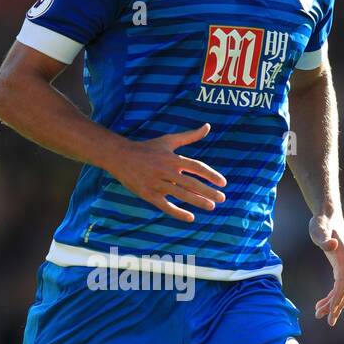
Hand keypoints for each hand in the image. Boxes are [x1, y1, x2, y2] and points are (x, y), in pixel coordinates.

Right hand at [109, 123, 226, 222]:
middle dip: (208, 192)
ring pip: (181, 195)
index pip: (197, 167)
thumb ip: (190, 136)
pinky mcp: (149, 194)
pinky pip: (165, 206)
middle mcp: (166, 171)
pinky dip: (178, 213)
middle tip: (222, 198)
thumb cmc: (147, 148)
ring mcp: (157, 184)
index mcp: (173, 158)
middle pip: (192, 183)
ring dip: (197, 202)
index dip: (211, 175)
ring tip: (212, 206)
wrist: (121, 157)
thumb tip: (208, 126)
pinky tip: (190, 218)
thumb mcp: (169, 140)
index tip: (223, 183)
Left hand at [310, 213, 343, 325]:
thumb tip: (331, 245)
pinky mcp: (341, 266)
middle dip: (337, 307)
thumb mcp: (318, 229)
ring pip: (343, 290)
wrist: (328, 215)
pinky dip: (332, 295)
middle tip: (327, 321)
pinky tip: (322, 303)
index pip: (343, 285)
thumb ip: (322, 236)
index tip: (330, 314)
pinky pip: (339, 285)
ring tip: (318, 313)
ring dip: (333, 303)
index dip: (337, 301)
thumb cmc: (322, 222)